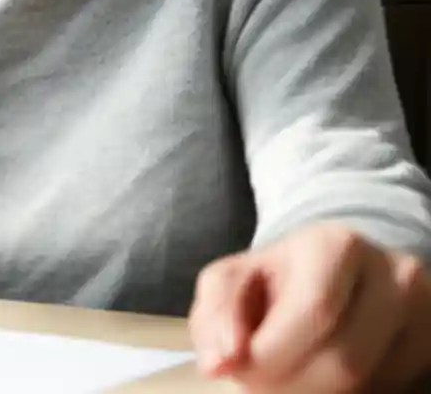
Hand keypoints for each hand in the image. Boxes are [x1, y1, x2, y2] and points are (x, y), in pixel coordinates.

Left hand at [188, 222, 430, 392]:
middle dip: (290, 384)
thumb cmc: (273, 279)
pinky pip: (386, 391)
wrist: (331, 272)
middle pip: (345, 360)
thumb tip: (217, 364)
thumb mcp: (231, 280)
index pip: (315, 312)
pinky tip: (321, 376)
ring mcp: (422, 311)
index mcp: (336, 245)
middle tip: (257, 382)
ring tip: (286, 377)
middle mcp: (393, 273)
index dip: (272, 355)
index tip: (239, 369)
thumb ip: (215, 315)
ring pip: (368, 385)